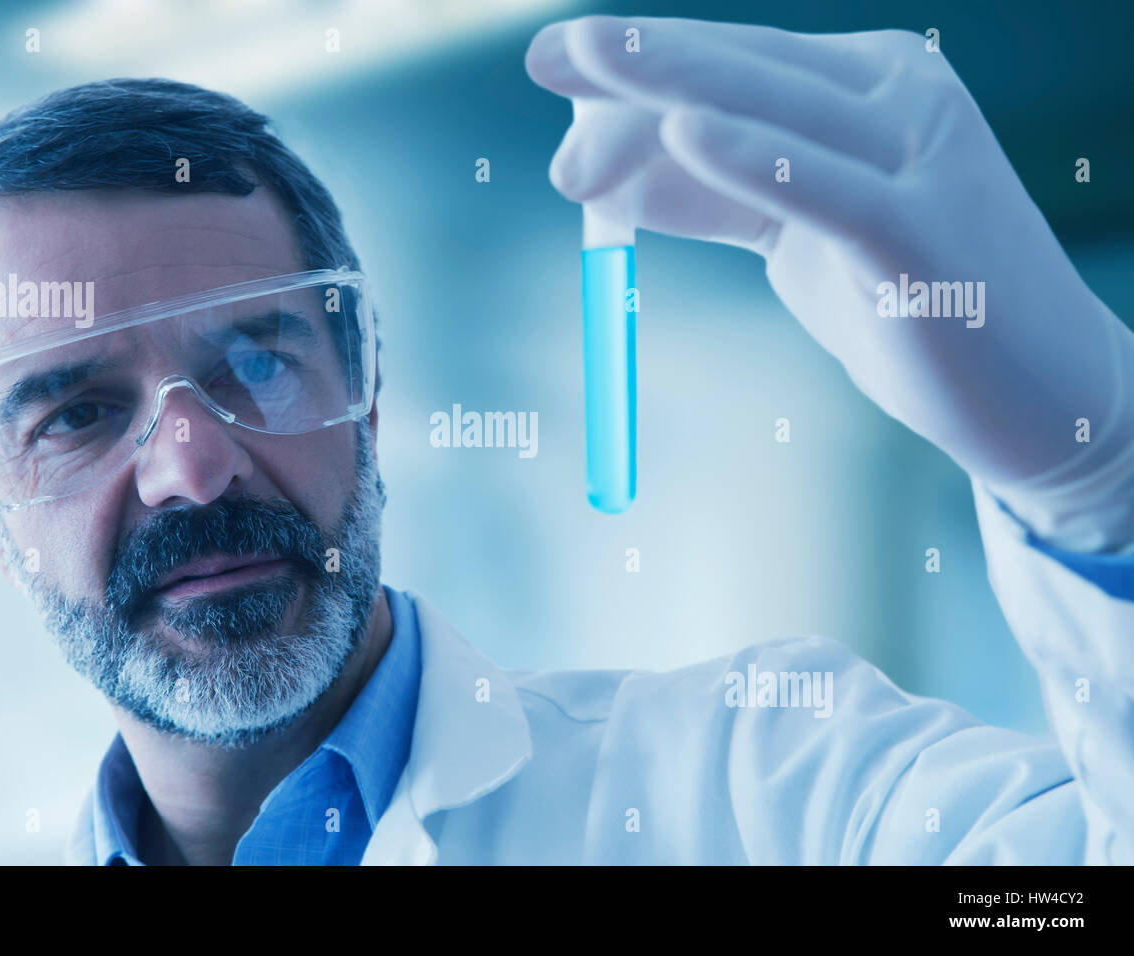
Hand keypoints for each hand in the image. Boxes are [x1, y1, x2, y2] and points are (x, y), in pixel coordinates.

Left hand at [527, 16, 1133, 548]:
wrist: (1032, 392)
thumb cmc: (906, 304)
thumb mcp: (792, 240)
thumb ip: (712, 197)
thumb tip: (608, 177)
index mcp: (867, 88)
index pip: (733, 62)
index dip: (639, 61)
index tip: (550, 64)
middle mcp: (899, 96)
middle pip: (741, 69)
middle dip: (634, 65)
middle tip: (543, 58)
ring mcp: (919, 154)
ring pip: (772, 107)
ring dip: (665, 93)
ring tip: (575, 90)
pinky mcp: (922, 229)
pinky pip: (823, 185)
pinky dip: (752, 156)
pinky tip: (684, 130)